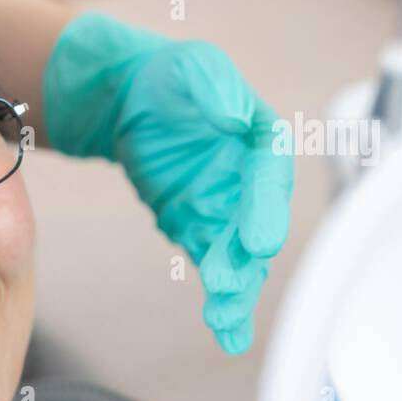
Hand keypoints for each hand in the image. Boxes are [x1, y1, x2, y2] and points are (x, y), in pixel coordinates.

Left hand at [43, 13, 292, 352]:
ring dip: (235, 291)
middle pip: (256, 228)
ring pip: (238, 258)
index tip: (259, 243)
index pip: (268, 180)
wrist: (133, 99)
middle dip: (245, 262)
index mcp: (261, 143)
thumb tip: (235, 116)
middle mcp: (252, 183)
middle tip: (227, 290)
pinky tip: (227, 332)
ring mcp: (228, 210)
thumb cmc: (170, 78)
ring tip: (224, 322)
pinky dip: (221, 299)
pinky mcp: (199, 228)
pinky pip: (212, 265)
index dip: (265, 211)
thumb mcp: (192, 68)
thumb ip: (215, 89)